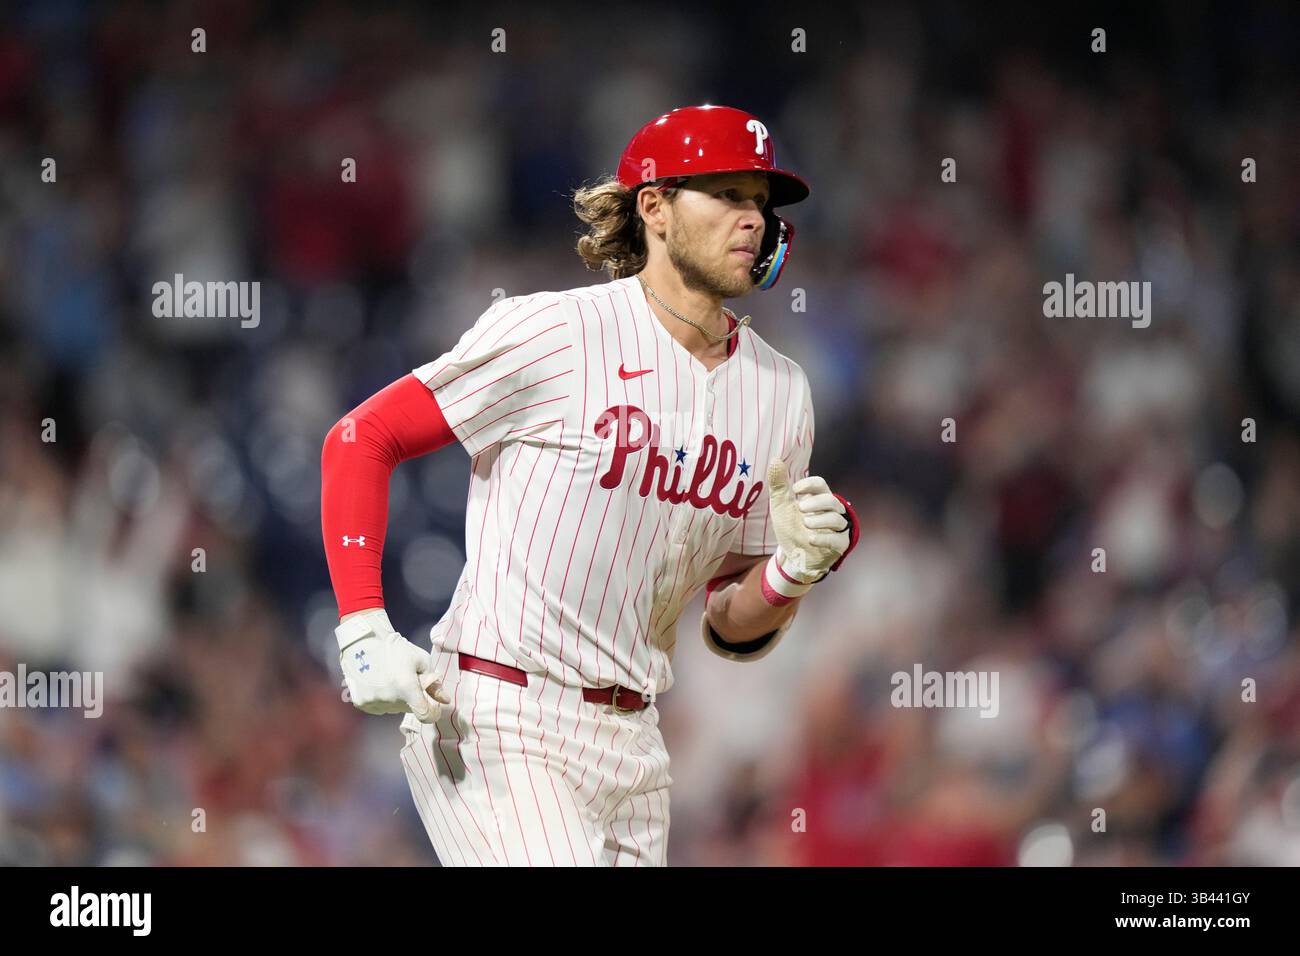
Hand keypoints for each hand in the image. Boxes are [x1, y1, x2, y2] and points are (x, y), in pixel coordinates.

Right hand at [336, 608, 450, 722]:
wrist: (365, 641)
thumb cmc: (396, 648)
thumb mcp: (421, 661)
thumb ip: (434, 684)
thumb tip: (445, 701)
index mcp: (407, 687)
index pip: (424, 715)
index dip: (431, 713)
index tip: (432, 707)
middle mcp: (389, 699)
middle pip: (408, 708)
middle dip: (411, 697)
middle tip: (406, 679)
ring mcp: (374, 701)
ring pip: (393, 708)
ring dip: (396, 699)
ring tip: (390, 678)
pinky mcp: (361, 702)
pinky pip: (379, 707)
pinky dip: (382, 699)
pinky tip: (379, 683)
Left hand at [766, 458, 851, 582]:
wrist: (793, 556)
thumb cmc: (789, 526)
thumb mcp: (780, 505)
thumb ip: (778, 484)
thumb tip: (775, 459)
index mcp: (817, 497)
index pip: (820, 484)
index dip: (809, 484)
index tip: (794, 490)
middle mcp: (830, 511)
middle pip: (830, 500)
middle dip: (815, 503)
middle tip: (800, 509)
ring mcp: (837, 528)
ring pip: (836, 519)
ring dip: (819, 521)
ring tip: (805, 524)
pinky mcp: (839, 544)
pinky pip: (838, 539)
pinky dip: (824, 538)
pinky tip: (810, 538)